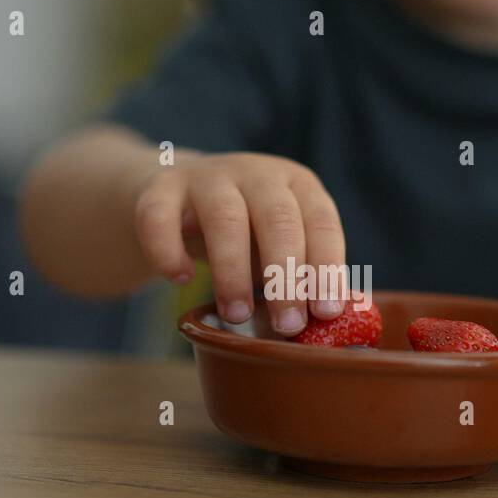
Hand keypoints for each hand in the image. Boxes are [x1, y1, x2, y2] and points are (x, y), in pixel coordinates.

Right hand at [132, 152, 345, 335]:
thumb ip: (304, 273)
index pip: (321, 222)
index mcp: (297, 184)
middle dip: (285, 277)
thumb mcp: (280, 245)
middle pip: (277, 219)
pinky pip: (160, 218)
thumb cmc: (246, 232)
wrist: (180, 196)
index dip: (326, 267)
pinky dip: (169, 251)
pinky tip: (181, 279)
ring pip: (225, 219)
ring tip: (237, 315)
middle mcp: (256, 173)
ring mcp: (207, 176)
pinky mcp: (162, 186)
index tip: (327, 312)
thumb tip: (337, 318)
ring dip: (233, 272)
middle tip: (287, 325)